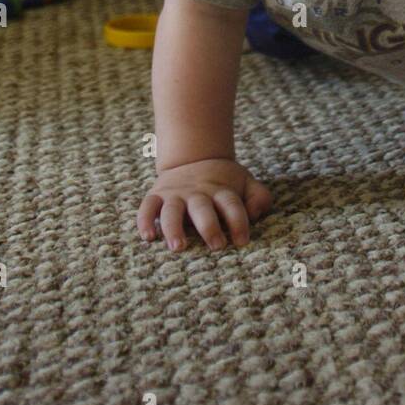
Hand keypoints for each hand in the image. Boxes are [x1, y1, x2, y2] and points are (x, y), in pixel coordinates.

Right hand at [137, 158, 271, 251]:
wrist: (194, 157)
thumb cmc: (223, 182)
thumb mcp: (245, 183)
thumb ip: (259, 197)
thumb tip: (255, 214)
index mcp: (220, 190)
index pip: (231, 204)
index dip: (238, 222)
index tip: (242, 241)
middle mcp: (197, 193)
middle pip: (202, 208)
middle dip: (209, 227)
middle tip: (216, 245)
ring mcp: (175, 194)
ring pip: (172, 210)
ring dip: (174, 228)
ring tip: (178, 247)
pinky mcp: (157, 195)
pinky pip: (147, 207)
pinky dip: (145, 220)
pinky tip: (148, 237)